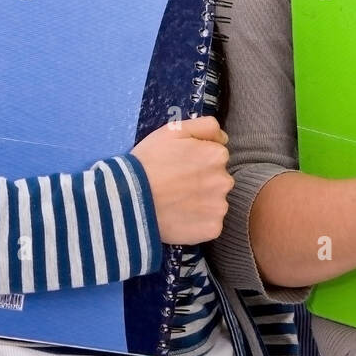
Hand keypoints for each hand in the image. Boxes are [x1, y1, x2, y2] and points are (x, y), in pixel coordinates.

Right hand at [130, 115, 232, 243]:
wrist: (131, 198)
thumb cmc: (149, 160)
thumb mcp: (173, 130)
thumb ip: (205, 126)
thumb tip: (223, 138)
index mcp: (217, 155)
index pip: (216, 156)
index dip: (197, 159)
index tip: (180, 165)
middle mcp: (224, 181)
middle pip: (218, 179)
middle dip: (202, 180)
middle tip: (177, 184)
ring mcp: (219, 207)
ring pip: (215, 202)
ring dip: (202, 202)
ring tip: (176, 202)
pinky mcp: (212, 229)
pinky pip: (210, 223)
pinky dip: (198, 221)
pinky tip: (180, 217)